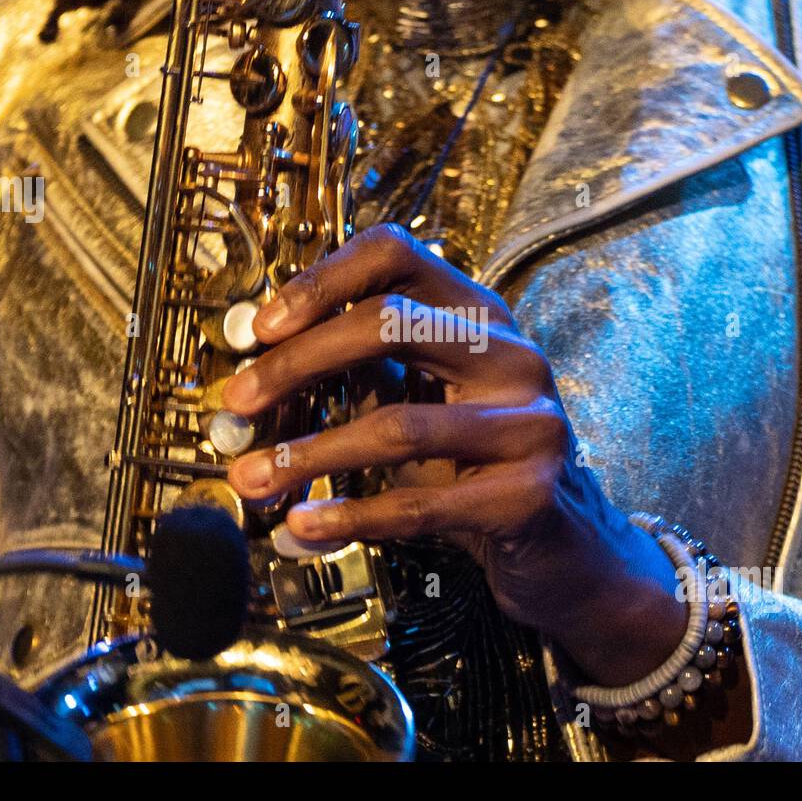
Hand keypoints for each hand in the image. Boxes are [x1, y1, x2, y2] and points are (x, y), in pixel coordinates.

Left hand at [222, 224, 685, 684]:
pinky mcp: (531, 491)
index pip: (398, 256)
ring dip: (308, 455)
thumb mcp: (421, 403)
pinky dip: (350, 517)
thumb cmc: (477, 468)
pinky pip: (421, 504)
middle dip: (296, 363)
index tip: (263, 327)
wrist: (562, 544)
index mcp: (479, 316)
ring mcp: (530, 421)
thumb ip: (358, 375)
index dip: (322, 279)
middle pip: (388, 322)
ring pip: (397, 424)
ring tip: (253, 478)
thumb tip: (261, 365)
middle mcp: (512, 354)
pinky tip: (306, 524)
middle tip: (239, 403)